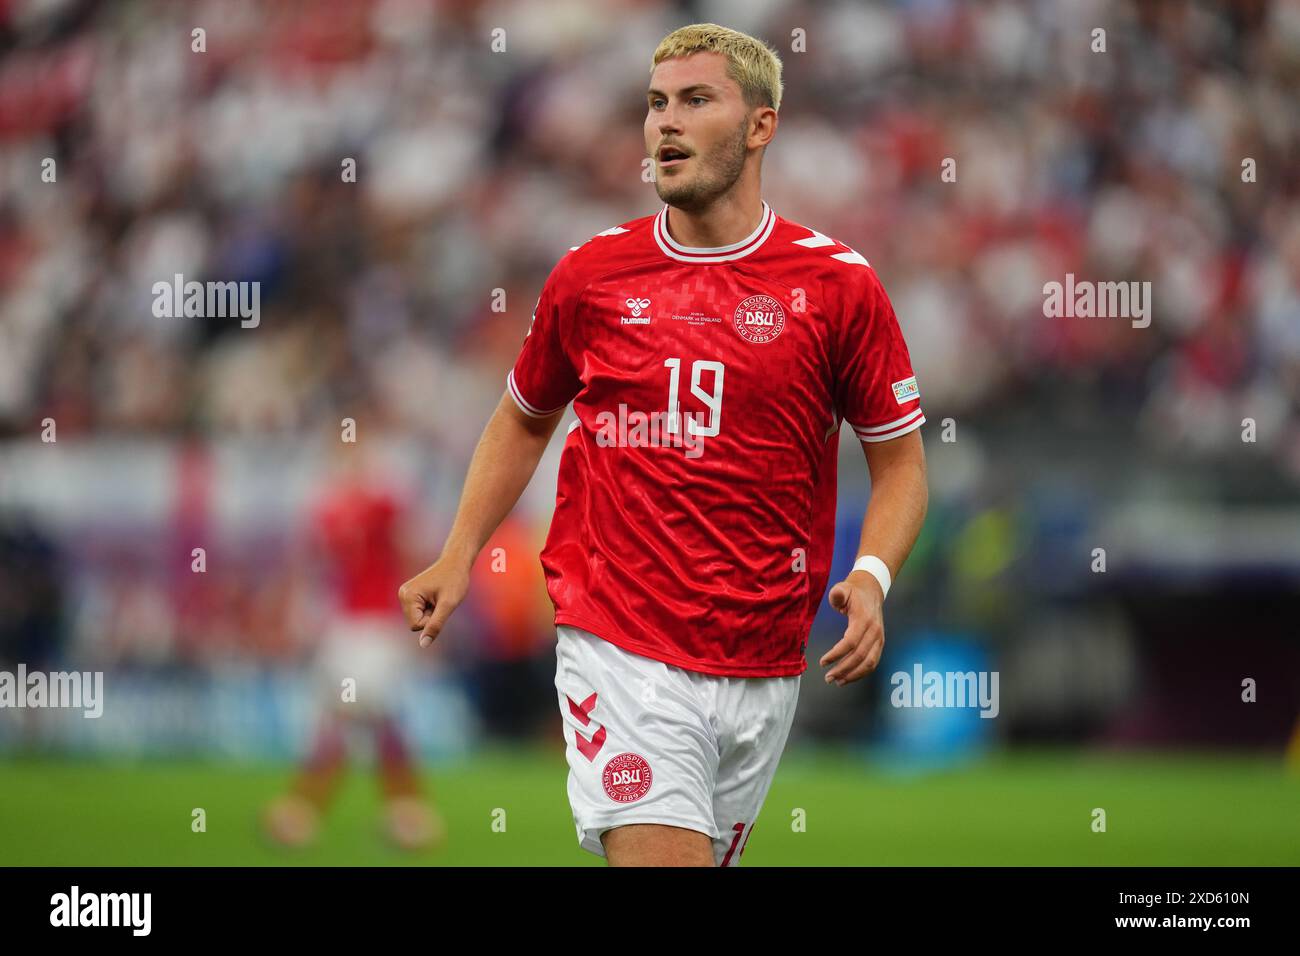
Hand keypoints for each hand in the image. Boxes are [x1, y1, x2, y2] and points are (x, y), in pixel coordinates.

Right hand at [397, 558, 469, 647]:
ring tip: (439, 597)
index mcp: (408, 596)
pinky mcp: (410, 595)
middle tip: (441, 600)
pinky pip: (419, 613)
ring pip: (418, 619)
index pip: (416, 626)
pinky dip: (430, 608)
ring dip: (431, 613)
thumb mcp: (448, 605)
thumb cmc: (455, 581)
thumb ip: (435, 625)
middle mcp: (402, 594)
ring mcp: (405, 594)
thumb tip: (424, 645)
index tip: (440, 604)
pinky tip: (436, 596)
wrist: (456, 562)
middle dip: (431, 616)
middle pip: (415, 623)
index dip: (432, 620)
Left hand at [820, 571, 885, 685]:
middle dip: (843, 669)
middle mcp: (874, 631)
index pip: (851, 642)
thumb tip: (836, 597)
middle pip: (859, 656)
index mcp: (864, 619)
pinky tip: (848, 677)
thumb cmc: (853, 592)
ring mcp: (879, 638)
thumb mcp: (843, 588)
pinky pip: (873, 662)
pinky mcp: (880, 643)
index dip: (837, 654)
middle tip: (828, 677)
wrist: (871, 591)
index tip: (823, 662)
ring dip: (853, 675)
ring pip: (869, 663)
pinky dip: (862, 673)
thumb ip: (838, 593)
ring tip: (837, 681)